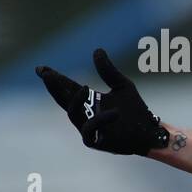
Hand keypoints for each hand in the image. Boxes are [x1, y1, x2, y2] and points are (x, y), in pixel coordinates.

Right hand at [37, 49, 169, 154]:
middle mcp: (84, 114)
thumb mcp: (122, 86)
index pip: (67, 88)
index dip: (54, 78)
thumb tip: (97, 50)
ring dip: (76, 101)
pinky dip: (100, 120)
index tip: (41, 69)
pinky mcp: (95, 141)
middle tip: (47, 74)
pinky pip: (90, 130)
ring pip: (73, 114)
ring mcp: (88, 128)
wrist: (150, 132)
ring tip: (85, 87)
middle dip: (54, 87)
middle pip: (63, 100)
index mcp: (88, 100)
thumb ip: (108, 71)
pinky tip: (114, 112)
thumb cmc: (135, 110)